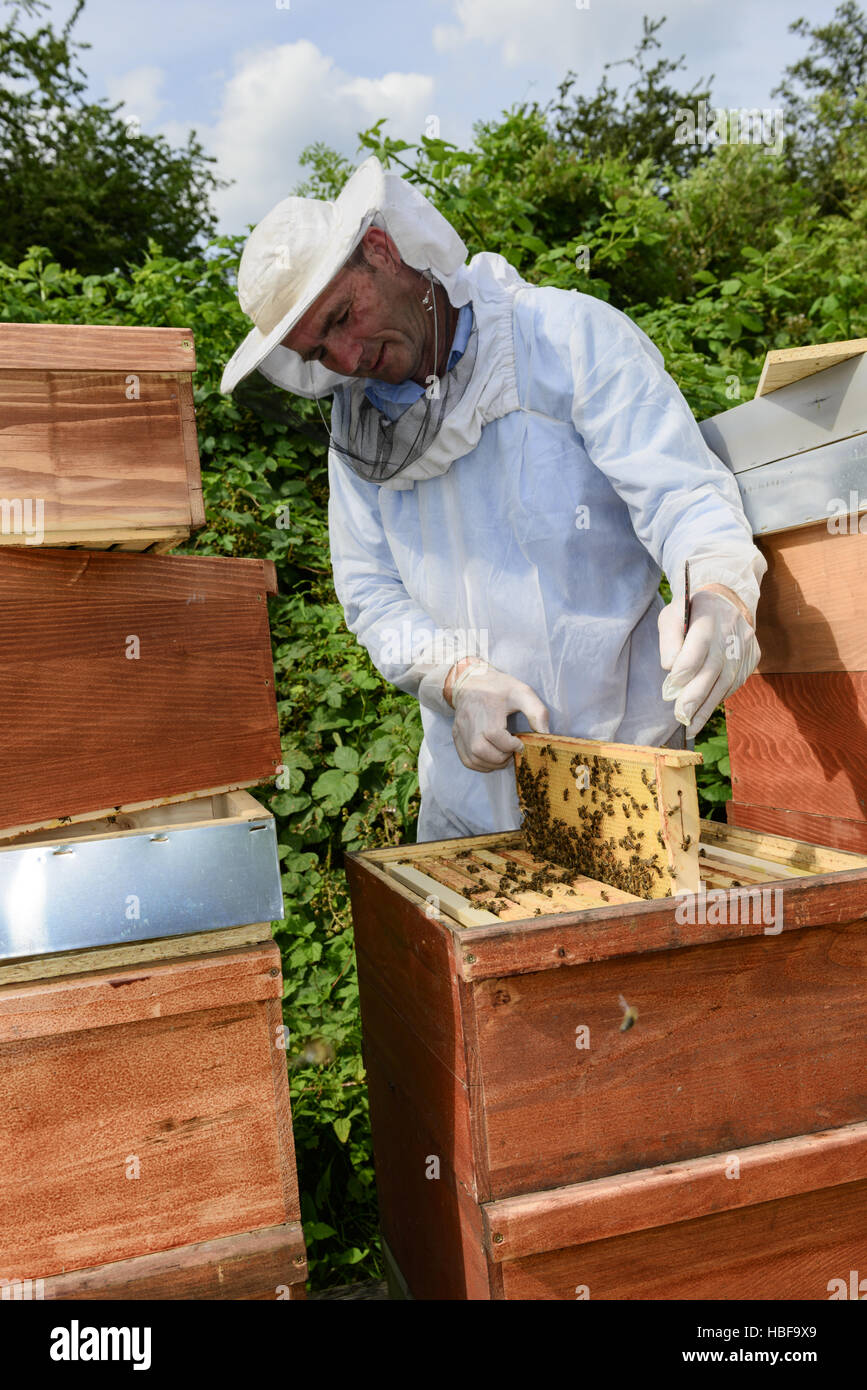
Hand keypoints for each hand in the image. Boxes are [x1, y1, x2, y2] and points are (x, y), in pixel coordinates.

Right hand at [449, 661, 549, 771]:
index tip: (520, 743)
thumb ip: (537, 712)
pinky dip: (480, 765)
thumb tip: (546, 734)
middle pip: (484, 753)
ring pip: (475, 760)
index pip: (498, 739)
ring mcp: (461, 732)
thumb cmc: (498, 687)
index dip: (513, 746)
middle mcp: (471, 725)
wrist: (470, 680)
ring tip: (503, 755)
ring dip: (492, 764)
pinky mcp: (457, 737)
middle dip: (503, 757)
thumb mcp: (522, 692)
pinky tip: (491, 758)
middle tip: (512, 751)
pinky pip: (467, 760)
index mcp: (488, 714)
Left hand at [658, 588, 759, 737]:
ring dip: (707, 706)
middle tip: (681, 716)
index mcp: (709, 613)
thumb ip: (669, 640)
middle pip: (715, 666)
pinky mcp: (753, 657)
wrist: (729, 602)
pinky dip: (718, 698)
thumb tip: (670, 669)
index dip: (687, 664)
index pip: (700, 642)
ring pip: (727, 680)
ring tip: (690, 725)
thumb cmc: (692, 613)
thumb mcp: (672, 615)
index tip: (672, 684)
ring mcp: (746, 645)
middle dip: (697, 694)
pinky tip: (703, 711)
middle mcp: (732, 630)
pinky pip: (735, 682)